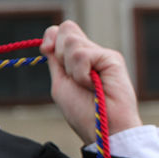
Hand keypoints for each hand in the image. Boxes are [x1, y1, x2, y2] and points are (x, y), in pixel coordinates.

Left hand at [40, 21, 141, 143]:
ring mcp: (102, 54)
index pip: (61, 31)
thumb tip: (51, 36)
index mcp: (79, 59)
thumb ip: (55, 60)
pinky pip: (82, 54)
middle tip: (73, 78)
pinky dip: (80, 73)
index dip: (51, 37)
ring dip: (71, 68)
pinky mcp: (112, 58)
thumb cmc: (83, 112)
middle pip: (66, 29)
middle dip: (59, 54)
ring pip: (71, 41)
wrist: (103, 128)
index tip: (46, 50)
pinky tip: (93, 84)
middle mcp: (92, 53)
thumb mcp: (61, 83)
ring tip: (86, 84)